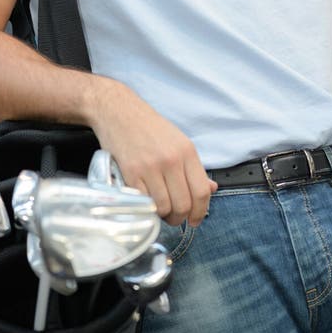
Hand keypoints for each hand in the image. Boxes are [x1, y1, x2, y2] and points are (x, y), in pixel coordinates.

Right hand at [90, 79, 216, 227]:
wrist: (120, 112)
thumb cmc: (150, 128)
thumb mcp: (179, 142)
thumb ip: (194, 168)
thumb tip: (211, 189)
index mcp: (187, 152)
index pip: (201, 192)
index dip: (200, 212)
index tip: (195, 220)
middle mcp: (171, 160)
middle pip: (183, 204)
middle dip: (180, 218)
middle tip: (174, 217)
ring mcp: (150, 167)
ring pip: (163, 207)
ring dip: (162, 215)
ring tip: (159, 209)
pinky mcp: (130, 173)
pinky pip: (144, 202)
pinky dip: (146, 208)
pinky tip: (146, 202)